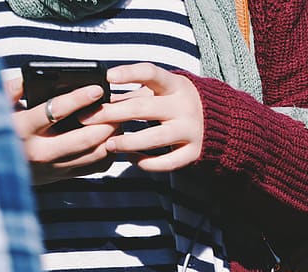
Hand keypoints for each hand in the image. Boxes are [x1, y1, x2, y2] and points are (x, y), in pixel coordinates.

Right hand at [5, 78, 116, 185]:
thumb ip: (11, 89)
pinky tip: (110, 139)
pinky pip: (94, 167)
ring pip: (93, 155)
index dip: (78, 99)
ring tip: (117, 121)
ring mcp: (53, 167)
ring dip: (110, 138)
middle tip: (115, 108)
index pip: (55, 111)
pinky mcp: (62, 177)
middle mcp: (39, 152)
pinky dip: (108, 153)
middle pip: (84, 138)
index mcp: (21, 129)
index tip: (96, 89)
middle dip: (104, 122)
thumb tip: (28, 78)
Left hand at [83, 63, 203, 171]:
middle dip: (112, 114)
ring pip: (154, 138)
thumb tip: (96, 97)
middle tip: (87, 118)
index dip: (129, 73)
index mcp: (175, 86)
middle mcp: (184, 107)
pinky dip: (147, 163)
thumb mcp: (160, 92)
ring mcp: (190, 131)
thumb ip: (131, 95)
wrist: (220, 122)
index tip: (108, 77)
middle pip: (143, 109)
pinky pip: (167, 162)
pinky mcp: (194, 152)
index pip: (151, 73)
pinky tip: (132, 159)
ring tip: (108, 144)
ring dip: (127, 142)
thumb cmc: (178, 103)